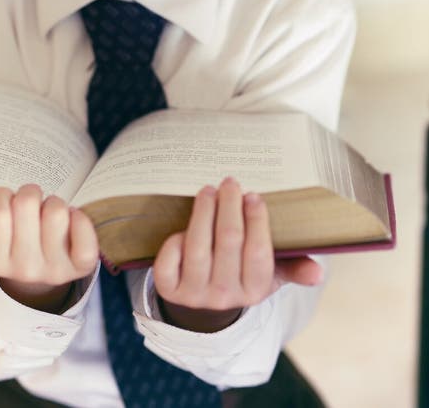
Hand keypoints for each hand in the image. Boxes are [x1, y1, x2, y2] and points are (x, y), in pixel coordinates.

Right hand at [0, 184, 99, 307]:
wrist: (40, 281)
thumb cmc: (9, 248)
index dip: (2, 195)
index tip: (5, 201)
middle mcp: (24, 269)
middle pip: (27, 203)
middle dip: (28, 195)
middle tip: (28, 207)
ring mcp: (54, 268)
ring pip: (56, 210)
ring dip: (52, 203)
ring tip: (47, 215)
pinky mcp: (80, 265)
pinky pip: (85, 232)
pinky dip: (80, 218)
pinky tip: (71, 221)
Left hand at [153, 177, 322, 328]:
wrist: (204, 305)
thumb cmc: (241, 275)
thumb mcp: (269, 275)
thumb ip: (293, 268)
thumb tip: (319, 272)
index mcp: (255, 290)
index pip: (259, 253)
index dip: (256, 221)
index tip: (253, 195)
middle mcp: (225, 295)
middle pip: (228, 242)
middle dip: (229, 206)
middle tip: (230, 182)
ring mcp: (195, 294)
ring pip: (198, 246)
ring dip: (203, 213)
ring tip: (208, 190)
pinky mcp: (169, 289)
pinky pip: (169, 259)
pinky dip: (176, 239)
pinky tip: (184, 224)